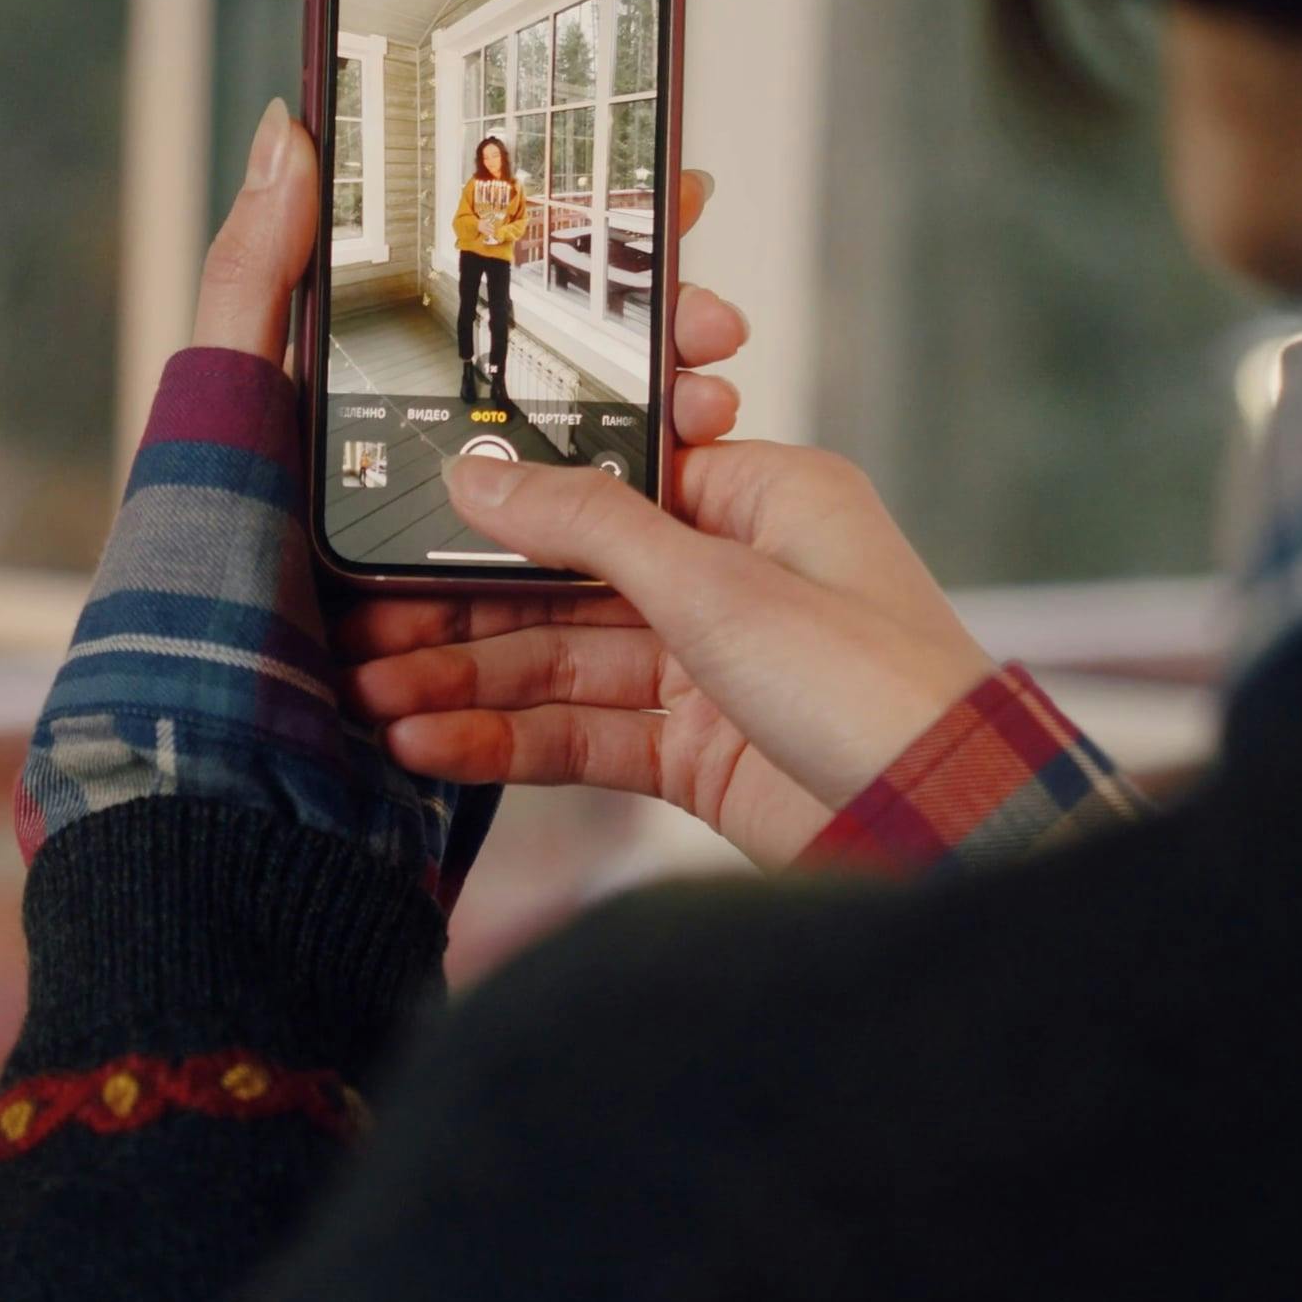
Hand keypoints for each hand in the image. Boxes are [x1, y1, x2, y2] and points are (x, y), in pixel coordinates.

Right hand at [345, 442, 992, 868]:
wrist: (946, 829)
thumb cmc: (870, 684)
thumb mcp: (713, 583)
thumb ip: (585, 526)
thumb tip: (479, 471)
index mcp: (759, 500)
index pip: (604, 482)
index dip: (502, 504)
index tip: (406, 515)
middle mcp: (734, 575)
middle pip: (568, 580)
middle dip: (459, 608)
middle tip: (356, 623)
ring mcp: (713, 668)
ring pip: (564, 664)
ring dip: (466, 682)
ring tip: (367, 698)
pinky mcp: (699, 754)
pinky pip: (584, 737)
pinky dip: (508, 742)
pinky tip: (428, 744)